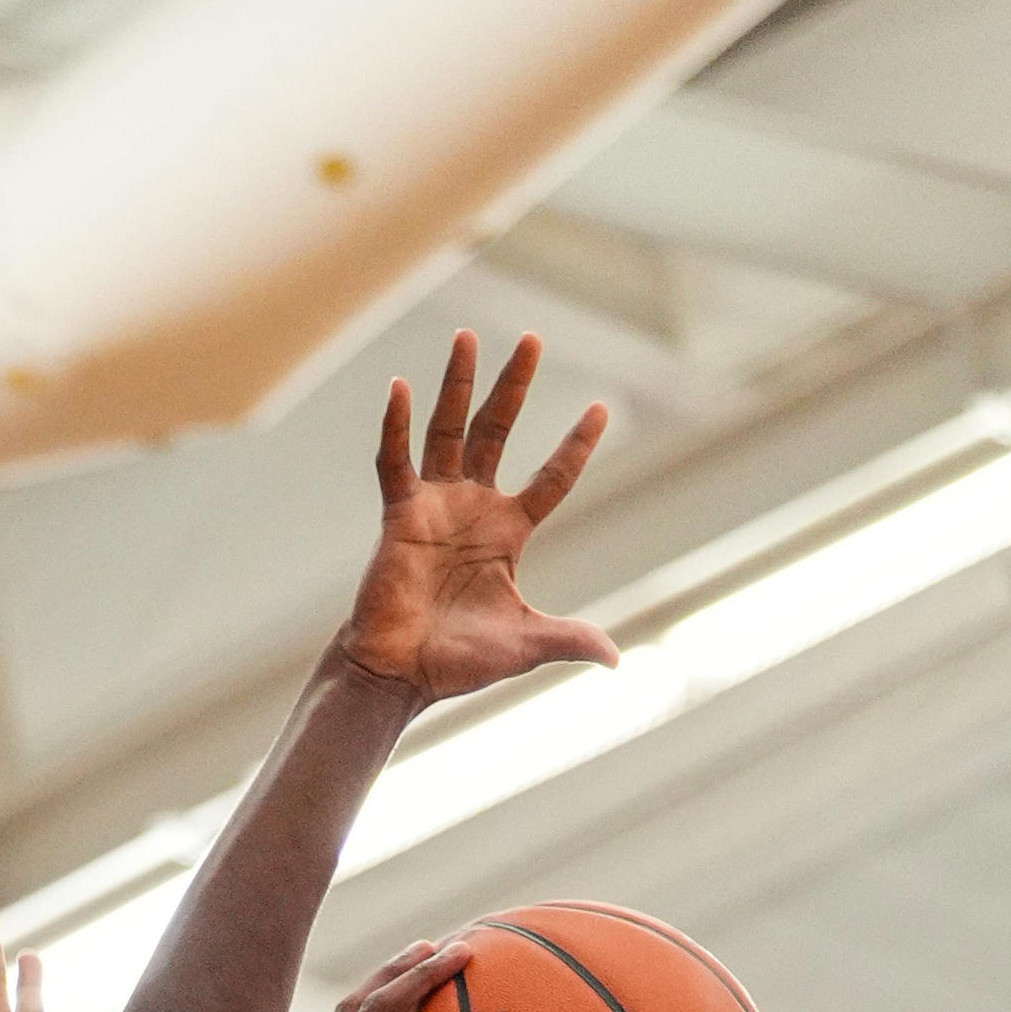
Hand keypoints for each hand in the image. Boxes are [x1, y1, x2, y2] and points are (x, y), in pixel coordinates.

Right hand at [339, 332, 614, 706]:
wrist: (401, 675)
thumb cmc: (458, 662)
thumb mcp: (525, 643)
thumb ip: (569, 638)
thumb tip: (616, 660)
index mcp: (508, 532)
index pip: (552, 478)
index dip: (575, 446)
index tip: (601, 408)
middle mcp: (473, 507)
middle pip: (498, 431)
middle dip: (514, 386)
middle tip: (533, 339)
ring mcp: (434, 506)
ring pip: (449, 431)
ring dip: (458, 385)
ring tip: (467, 337)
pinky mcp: (398, 515)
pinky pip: (395, 461)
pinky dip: (395, 426)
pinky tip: (398, 386)